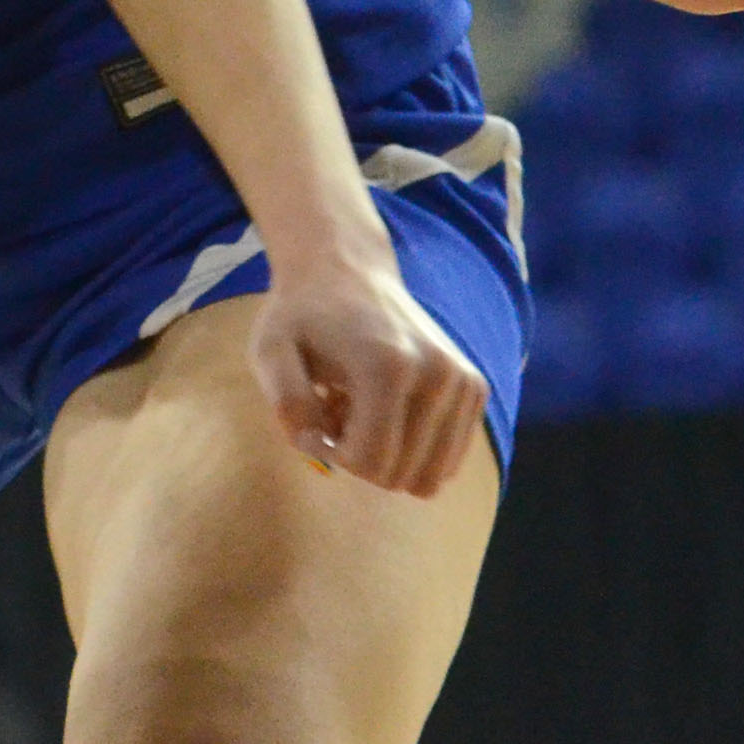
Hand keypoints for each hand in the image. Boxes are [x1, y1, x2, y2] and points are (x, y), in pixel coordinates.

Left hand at [249, 247, 489, 497]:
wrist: (347, 268)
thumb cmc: (303, 314)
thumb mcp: (270, 350)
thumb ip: (286, 403)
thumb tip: (318, 444)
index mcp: (388, 366)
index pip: (372, 464)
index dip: (334, 456)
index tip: (315, 421)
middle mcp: (437, 374)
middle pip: (403, 475)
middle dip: (363, 458)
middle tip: (337, 412)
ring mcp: (463, 380)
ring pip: (431, 475)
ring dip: (391, 455)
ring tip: (362, 409)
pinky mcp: (474, 387)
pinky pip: (448, 459)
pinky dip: (415, 447)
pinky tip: (388, 407)